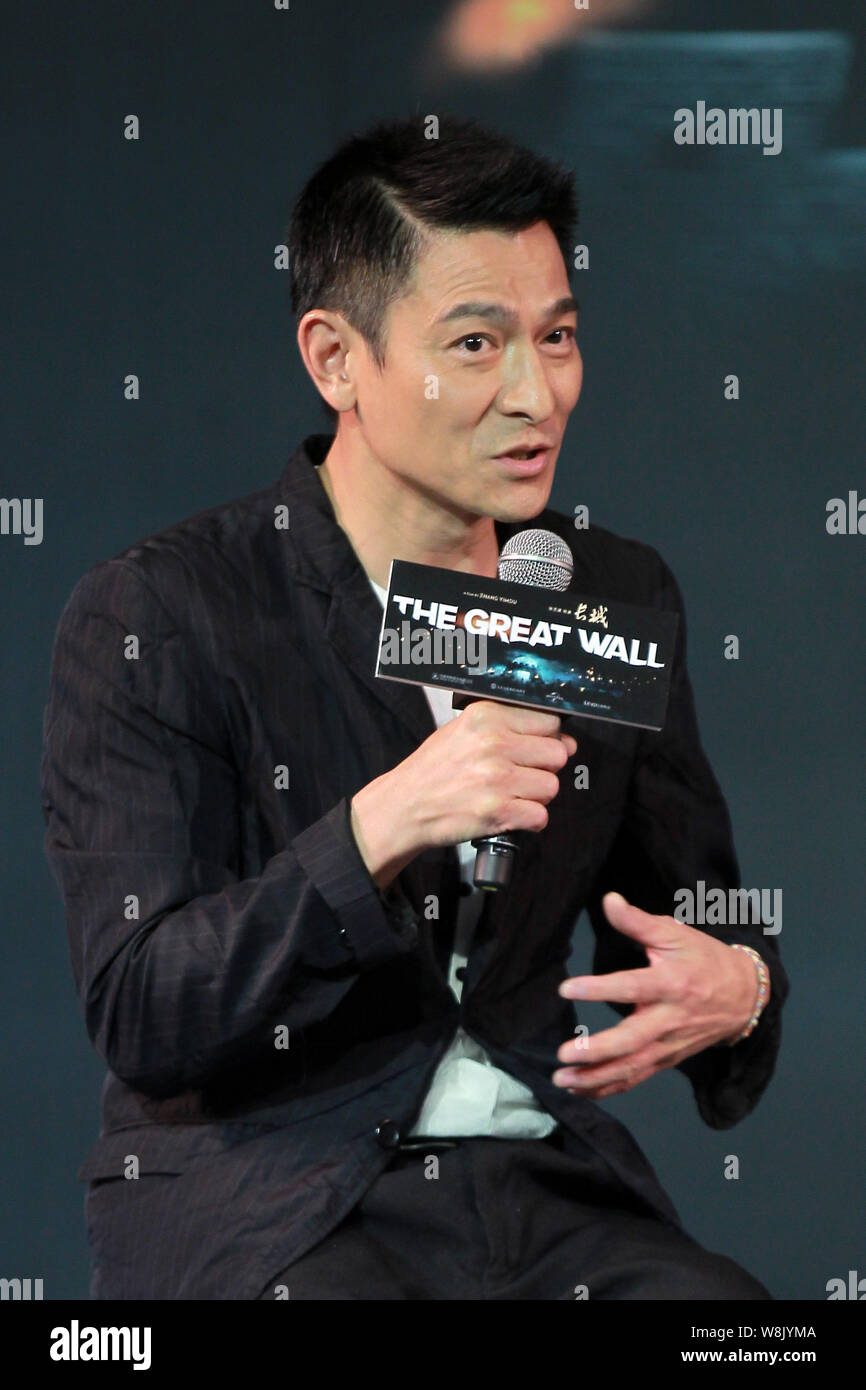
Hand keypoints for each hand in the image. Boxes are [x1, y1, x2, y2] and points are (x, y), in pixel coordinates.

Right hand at [350, 700, 576, 888]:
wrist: (404, 806)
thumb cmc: (434, 770)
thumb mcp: (464, 731)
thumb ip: (512, 730)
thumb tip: (567, 743)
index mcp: (487, 716)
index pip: (549, 721)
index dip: (546, 738)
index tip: (533, 749)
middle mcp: (494, 743)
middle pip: (557, 754)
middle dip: (544, 768)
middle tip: (521, 775)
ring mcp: (497, 778)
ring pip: (552, 787)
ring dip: (536, 796)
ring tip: (511, 795)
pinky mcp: (498, 811)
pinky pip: (541, 816)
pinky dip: (530, 821)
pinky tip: (511, 814)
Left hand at [553, 892, 764, 1097]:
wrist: (744, 996)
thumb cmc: (704, 960)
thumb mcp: (675, 934)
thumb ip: (637, 921)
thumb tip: (608, 900)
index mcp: (670, 984)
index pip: (631, 987)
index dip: (599, 988)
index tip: (566, 989)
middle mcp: (669, 1019)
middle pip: (632, 1040)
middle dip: (597, 1051)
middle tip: (564, 1053)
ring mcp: (669, 1044)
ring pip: (632, 1067)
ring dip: (596, 1078)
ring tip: (562, 1080)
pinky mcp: (668, 1059)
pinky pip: (637, 1077)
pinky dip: (610, 1087)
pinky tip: (582, 1091)